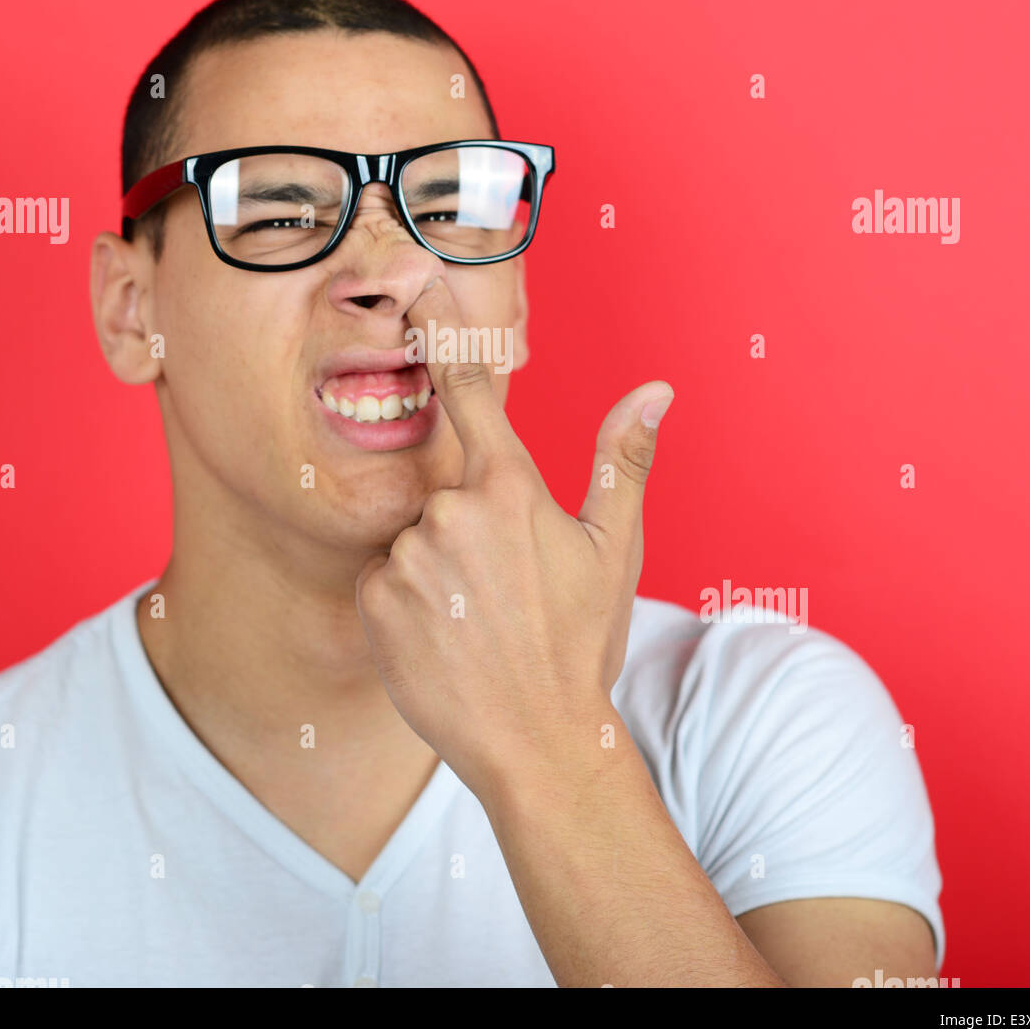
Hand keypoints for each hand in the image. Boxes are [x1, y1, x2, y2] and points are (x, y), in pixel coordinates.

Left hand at [354, 275, 672, 797]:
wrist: (535, 743)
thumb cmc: (581, 644)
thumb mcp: (614, 550)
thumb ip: (620, 459)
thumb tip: (654, 389)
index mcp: (510, 488)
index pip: (467, 389)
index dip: (442, 332)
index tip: (418, 285)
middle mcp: (450, 511)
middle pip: (444, 490)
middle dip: (469, 527)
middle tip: (505, 589)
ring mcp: (408, 557)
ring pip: (414, 538)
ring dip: (439, 567)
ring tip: (478, 620)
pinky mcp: (375, 600)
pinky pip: (385, 579)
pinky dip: (407, 601)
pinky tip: (445, 638)